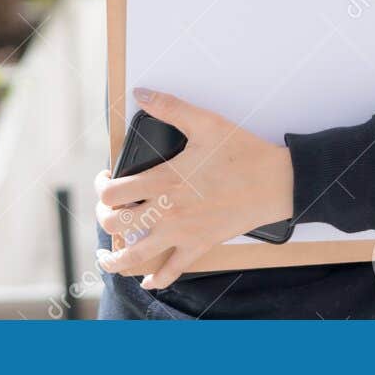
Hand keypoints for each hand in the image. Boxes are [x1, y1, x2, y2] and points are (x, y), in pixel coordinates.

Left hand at [94, 88, 294, 289]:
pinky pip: (172, 272)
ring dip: (114, 259)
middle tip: (106, 209)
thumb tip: (141, 94)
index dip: (100, 187)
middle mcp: (167, 211)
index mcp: (164, 180)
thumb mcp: (205, 122)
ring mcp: (182, 233)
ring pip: (135, 256)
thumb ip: (170, 107)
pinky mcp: (199, 246)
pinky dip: (156, 280)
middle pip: (115, 224)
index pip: (113, 192)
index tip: (105, 180)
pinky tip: (148, 280)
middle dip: (102, 217)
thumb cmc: (241, 152)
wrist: (275, 182)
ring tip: (106, 255)